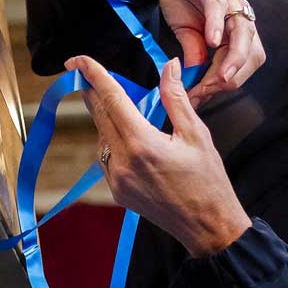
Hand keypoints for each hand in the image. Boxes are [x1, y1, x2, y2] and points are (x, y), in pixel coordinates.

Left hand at [70, 54, 251, 256]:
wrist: (208, 227)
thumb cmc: (208, 181)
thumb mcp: (196, 134)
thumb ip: (176, 98)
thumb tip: (169, 67)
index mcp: (142, 143)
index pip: (112, 99)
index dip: (94, 75)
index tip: (79, 60)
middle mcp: (123, 162)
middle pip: (99, 116)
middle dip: (91, 91)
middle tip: (84, 70)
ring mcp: (117, 179)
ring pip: (101, 136)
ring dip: (103, 115)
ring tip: (112, 100)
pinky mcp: (117, 191)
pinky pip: (105, 156)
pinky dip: (110, 138)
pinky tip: (123, 131)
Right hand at [149, 0, 265, 107]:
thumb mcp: (187, 32)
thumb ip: (195, 55)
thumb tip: (197, 83)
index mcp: (237, 32)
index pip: (242, 67)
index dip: (223, 86)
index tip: (200, 98)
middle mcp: (240, 17)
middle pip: (252, 55)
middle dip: (231, 78)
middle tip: (205, 92)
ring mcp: (228, 1)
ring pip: (242, 35)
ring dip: (233, 59)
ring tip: (218, 78)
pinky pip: (219, 8)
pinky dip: (217, 26)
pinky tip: (211, 41)